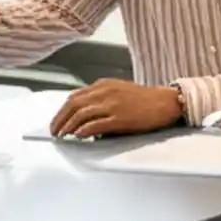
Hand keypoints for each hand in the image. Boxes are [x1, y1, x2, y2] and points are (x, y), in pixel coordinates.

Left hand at [50, 78, 182, 138]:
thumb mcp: (118, 91)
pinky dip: (84, 129)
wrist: (166, 101)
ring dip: (68, 126)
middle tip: (54, 131)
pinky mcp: (121, 117)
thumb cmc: (144, 99)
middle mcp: (105, 92)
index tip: (56, 120)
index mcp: (103, 85)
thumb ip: (100, 99)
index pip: (74, 96)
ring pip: (82, 114)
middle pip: (74, 105)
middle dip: (60, 118)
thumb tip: (83, 117)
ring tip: (62, 135)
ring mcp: (112, 104)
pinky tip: (78, 135)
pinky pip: (97, 123)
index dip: (62, 110)